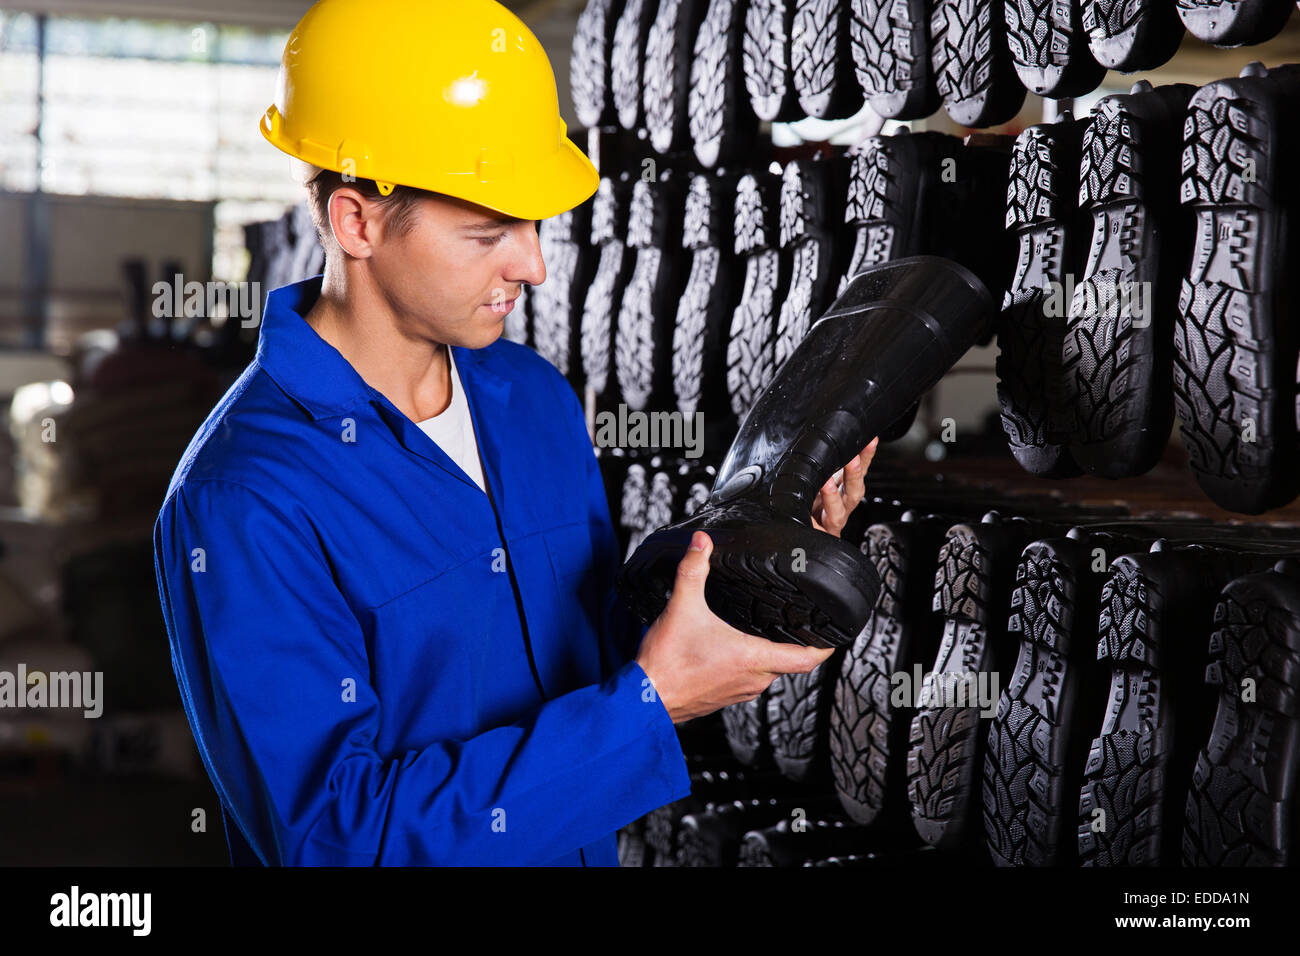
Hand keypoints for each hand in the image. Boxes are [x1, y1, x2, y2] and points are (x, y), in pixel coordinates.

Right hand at [636, 531, 834, 722]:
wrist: (644, 699)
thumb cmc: (666, 663)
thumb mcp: (682, 607)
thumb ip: (694, 570)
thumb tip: (702, 542)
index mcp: (752, 658)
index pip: (805, 659)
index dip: (824, 647)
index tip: (835, 636)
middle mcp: (752, 679)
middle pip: (789, 664)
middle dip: (797, 645)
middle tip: (802, 624)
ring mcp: (739, 691)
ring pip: (769, 673)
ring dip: (772, 655)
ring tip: (770, 632)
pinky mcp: (724, 697)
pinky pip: (749, 680)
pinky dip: (751, 664)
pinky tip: (736, 649)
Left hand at [810, 436, 878, 537]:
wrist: (813, 534)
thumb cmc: (819, 506)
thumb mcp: (826, 481)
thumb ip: (831, 467)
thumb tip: (831, 440)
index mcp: (847, 488)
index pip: (860, 470)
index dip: (866, 456)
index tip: (870, 441)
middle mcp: (844, 504)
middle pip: (854, 489)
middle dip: (854, 474)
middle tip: (853, 459)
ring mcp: (835, 519)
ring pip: (838, 509)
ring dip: (833, 495)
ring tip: (827, 483)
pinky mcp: (823, 533)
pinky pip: (819, 528)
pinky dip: (815, 522)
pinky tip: (810, 517)